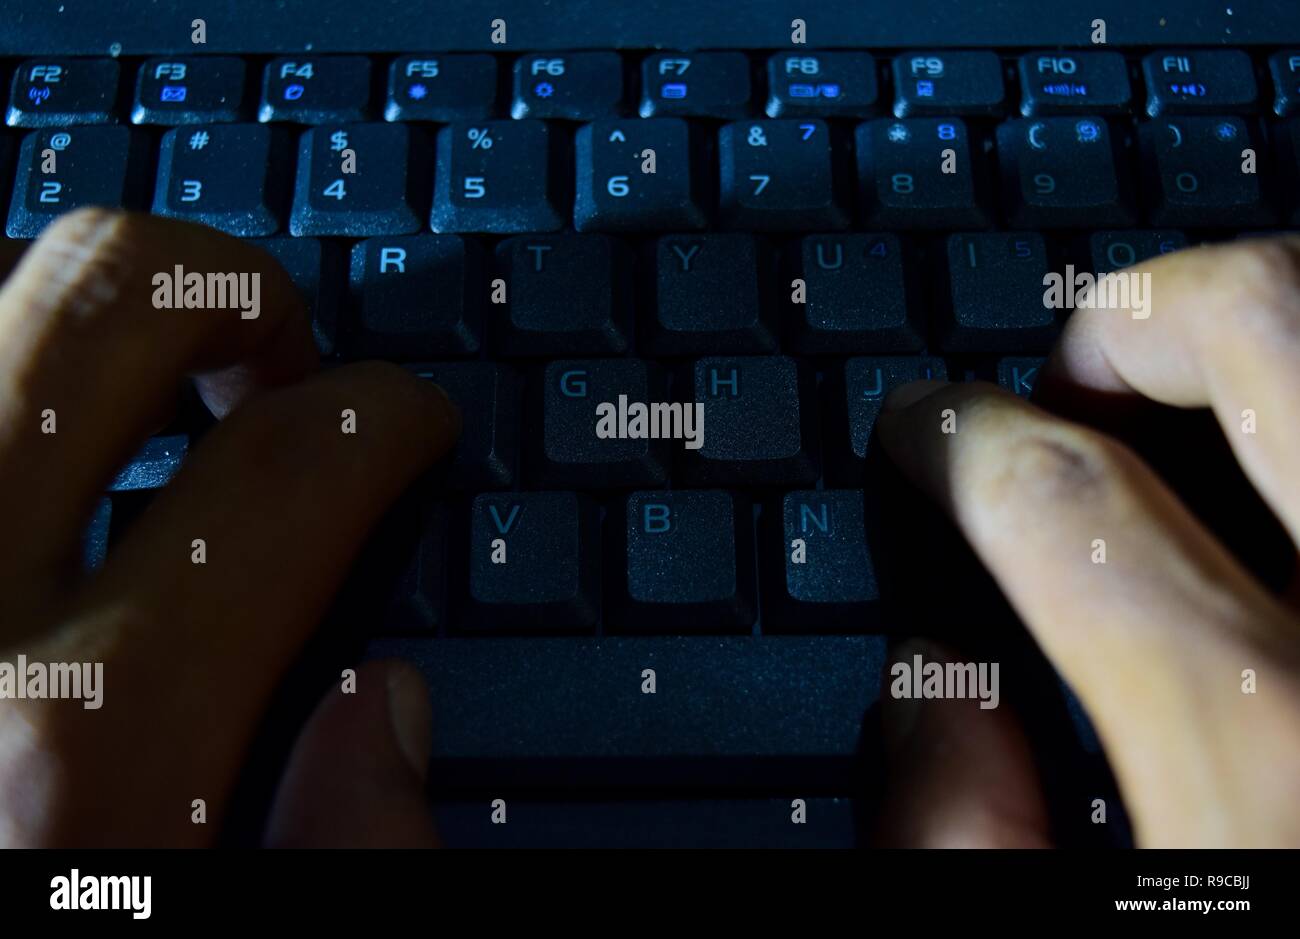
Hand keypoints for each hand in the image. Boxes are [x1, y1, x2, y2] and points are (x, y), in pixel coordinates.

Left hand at [0, 210, 457, 846]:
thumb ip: (343, 859)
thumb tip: (384, 705)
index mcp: (85, 758)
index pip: (296, 469)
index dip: (388, 413)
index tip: (403, 420)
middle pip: (108, 301)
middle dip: (237, 289)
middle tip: (275, 358)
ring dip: (61, 310)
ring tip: (116, 388)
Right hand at [874, 237, 1299, 847]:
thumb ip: (960, 826)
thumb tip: (934, 667)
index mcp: (1267, 757)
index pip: (1058, 497)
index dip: (959, 440)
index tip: (930, 434)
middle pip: (1267, 323)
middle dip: (1131, 314)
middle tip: (1075, 374)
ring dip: (1286, 327)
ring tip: (1216, 406)